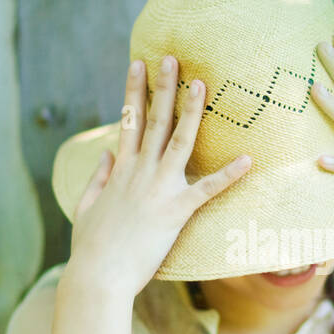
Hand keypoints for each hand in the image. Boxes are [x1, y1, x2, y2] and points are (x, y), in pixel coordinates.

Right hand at [68, 55, 250, 296]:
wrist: (98, 276)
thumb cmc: (90, 248)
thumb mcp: (86, 208)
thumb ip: (96, 179)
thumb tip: (105, 154)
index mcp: (120, 171)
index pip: (129, 121)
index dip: (133, 90)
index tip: (138, 63)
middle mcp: (139, 172)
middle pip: (154, 121)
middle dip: (163, 86)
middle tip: (172, 57)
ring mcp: (157, 189)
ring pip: (178, 141)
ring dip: (191, 111)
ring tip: (201, 83)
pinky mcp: (174, 212)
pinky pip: (206, 189)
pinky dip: (228, 175)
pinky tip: (247, 159)